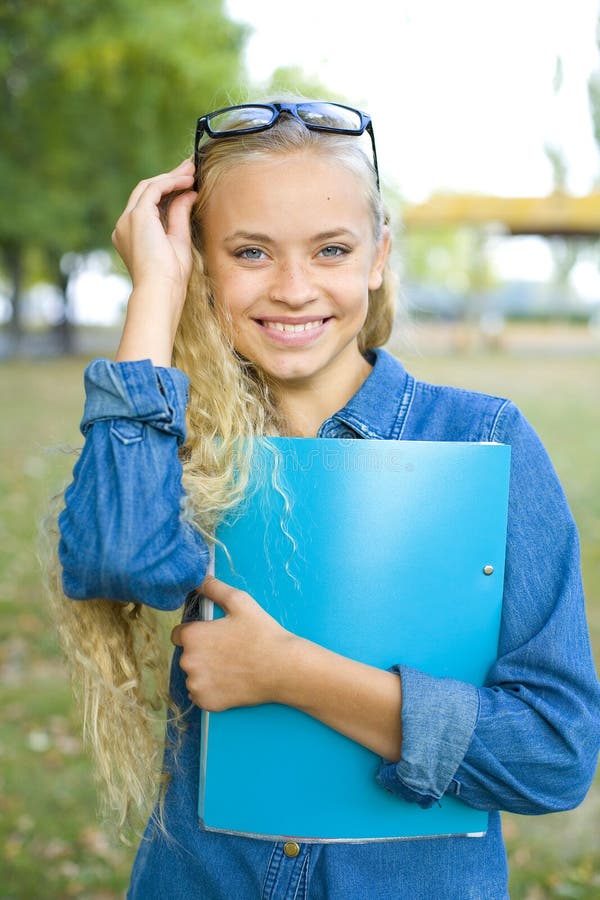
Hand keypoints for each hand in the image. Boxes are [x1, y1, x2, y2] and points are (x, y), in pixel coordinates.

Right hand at [112, 159, 196, 364]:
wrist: (160, 290)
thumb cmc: (171, 276)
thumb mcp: (178, 240)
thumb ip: (180, 216)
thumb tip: (189, 193)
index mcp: (132, 235)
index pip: (148, 205)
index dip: (167, 191)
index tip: (186, 183)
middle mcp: (124, 225)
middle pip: (146, 191)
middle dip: (169, 178)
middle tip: (190, 169)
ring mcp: (127, 220)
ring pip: (148, 187)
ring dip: (171, 177)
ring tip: (192, 171)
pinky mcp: (137, 216)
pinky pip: (154, 189)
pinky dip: (171, 182)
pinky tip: (187, 181)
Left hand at [171, 576, 296, 711]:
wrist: (283, 668)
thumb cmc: (262, 633)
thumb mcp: (240, 602)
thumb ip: (214, 588)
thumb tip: (199, 578)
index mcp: (192, 636)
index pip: (179, 634)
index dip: (197, 632)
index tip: (215, 635)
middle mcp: (188, 662)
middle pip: (186, 655)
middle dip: (201, 652)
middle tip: (228, 650)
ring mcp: (196, 685)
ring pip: (193, 675)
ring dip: (205, 672)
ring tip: (231, 666)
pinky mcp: (206, 703)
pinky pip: (201, 694)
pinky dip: (211, 690)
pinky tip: (230, 681)